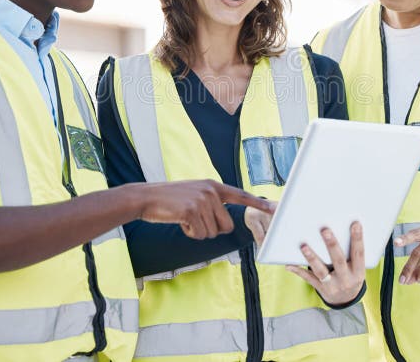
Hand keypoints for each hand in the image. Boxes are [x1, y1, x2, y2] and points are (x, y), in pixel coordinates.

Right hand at [137, 180, 276, 239]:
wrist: (146, 197)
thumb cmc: (169, 200)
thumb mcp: (194, 194)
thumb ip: (211, 202)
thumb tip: (225, 223)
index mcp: (213, 186)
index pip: (240, 195)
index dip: (258, 203)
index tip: (274, 208)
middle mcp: (211, 191)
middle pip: (226, 225)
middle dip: (212, 229)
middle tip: (194, 220)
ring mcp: (202, 200)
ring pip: (213, 232)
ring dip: (198, 231)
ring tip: (184, 218)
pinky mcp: (192, 211)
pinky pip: (200, 234)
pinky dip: (190, 233)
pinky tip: (180, 221)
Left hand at [285, 222, 365, 305]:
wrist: (345, 301)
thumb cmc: (351, 276)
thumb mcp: (358, 268)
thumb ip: (352, 253)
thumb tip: (346, 227)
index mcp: (358, 272)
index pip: (359, 254)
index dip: (358, 239)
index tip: (355, 224)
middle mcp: (346, 280)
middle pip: (339, 261)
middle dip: (332, 245)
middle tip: (325, 230)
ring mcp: (332, 286)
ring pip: (321, 271)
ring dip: (312, 258)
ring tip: (304, 246)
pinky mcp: (320, 289)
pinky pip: (308, 279)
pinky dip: (298, 271)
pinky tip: (289, 264)